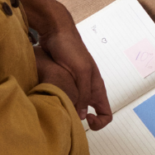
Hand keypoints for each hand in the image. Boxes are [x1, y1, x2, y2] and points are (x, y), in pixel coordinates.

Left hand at [37, 12, 112, 130]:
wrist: (56, 33)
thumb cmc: (71, 49)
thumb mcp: (81, 71)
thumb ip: (84, 93)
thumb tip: (82, 115)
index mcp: (96, 86)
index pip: (106, 113)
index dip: (99, 122)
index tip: (85, 119)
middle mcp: (87, 89)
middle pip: (90, 113)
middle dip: (80, 120)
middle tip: (65, 118)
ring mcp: (75, 86)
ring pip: (76, 107)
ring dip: (68, 112)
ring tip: (55, 111)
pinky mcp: (63, 82)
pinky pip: (65, 99)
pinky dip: (59, 104)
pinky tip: (48, 102)